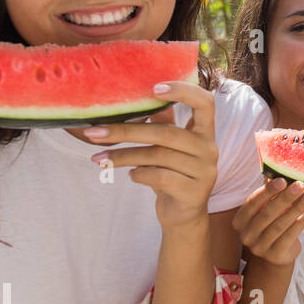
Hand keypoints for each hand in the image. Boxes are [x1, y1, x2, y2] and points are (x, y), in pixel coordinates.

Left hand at [86, 81, 217, 229]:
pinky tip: (131, 175)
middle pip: (166, 133)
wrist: (184, 215)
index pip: (205, 102)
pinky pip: (159, 176)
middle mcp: (209, 149)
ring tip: (99, 159)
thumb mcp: (168, 148)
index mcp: (205, 132)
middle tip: (94, 132)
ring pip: (158, 156)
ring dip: (123, 156)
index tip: (154, 87)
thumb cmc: (172, 174)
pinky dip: (139, 174)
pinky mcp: (194, 192)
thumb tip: (139, 96)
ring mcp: (205, 171)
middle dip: (126, 131)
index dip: (183, 91)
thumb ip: (162, 124)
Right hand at [233, 177, 303, 265]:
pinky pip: (289, 236)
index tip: (283, 180)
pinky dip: (301, 222)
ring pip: (279, 225)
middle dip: (285, 198)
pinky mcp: (274, 256)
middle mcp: (246, 235)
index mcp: (239, 221)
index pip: (251, 203)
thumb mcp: (266, 209)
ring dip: (296, 209)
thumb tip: (277, 166)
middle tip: (301, 185)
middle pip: (266, 214)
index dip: (267, 191)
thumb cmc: (271, 224)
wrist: (276, 254)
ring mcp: (259, 248)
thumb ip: (269, 193)